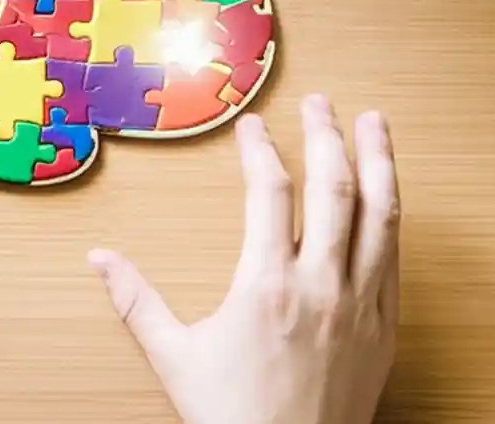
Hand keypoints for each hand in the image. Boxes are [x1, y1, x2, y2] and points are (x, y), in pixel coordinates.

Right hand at [89, 94, 398, 422]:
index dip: (261, 150)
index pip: (270, 193)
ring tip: (376, 125)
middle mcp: (322, 287)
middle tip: (320, 102)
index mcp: (266, 287)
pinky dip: (392, 218)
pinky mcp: (385, 329)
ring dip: (380, 162)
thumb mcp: (175, 357)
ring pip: (382, 217)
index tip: (252, 127)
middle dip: (328, 136)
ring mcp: (361, 307)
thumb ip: (137, 301)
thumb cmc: (234, 418)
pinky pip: (395, 259)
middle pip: (336, 189)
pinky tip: (388, 198)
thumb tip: (99, 259)